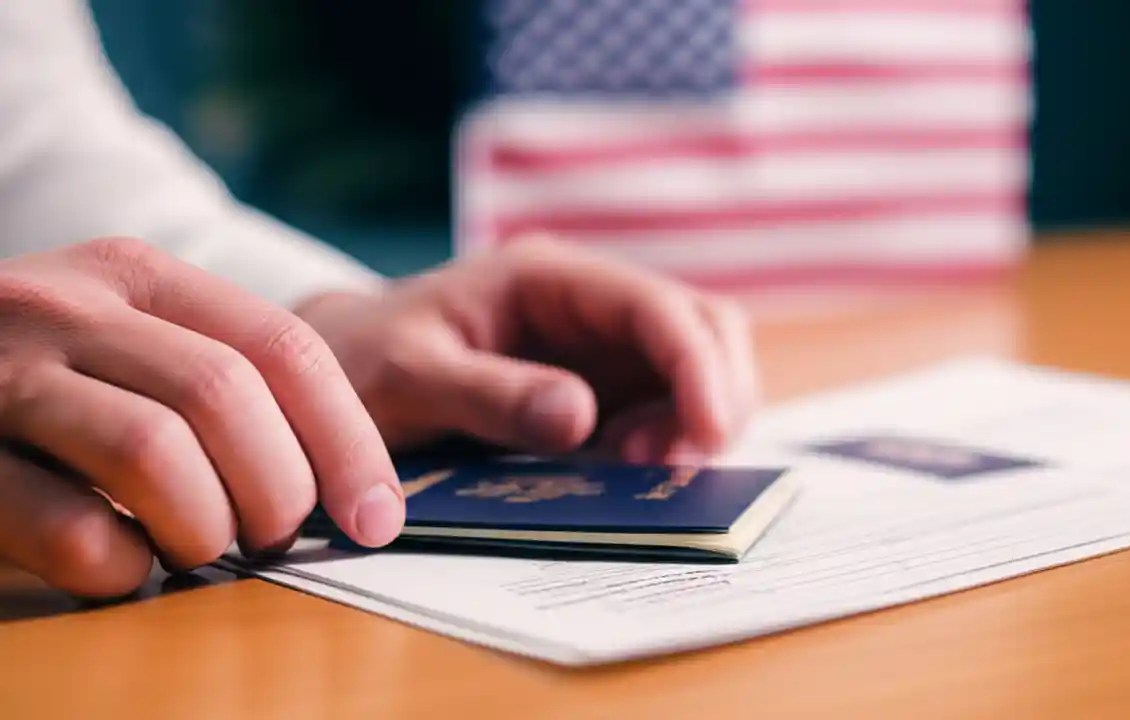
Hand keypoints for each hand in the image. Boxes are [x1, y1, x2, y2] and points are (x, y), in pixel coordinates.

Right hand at [0, 238, 402, 596]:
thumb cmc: (42, 382)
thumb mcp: (131, 346)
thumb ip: (227, 384)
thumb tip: (354, 489)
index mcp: (139, 276)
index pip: (282, 349)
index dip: (348, 442)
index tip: (378, 517)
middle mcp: (67, 307)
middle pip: (226, 398)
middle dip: (278, 490)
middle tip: (273, 536)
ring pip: (153, 454)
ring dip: (203, 526)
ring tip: (196, 547)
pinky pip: (69, 529)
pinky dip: (120, 568)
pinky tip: (120, 567)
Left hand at [295, 236, 758, 462]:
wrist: (340, 372)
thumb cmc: (360, 362)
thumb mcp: (408, 377)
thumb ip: (489, 395)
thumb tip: (580, 419)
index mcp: (546, 277)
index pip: (654, 305)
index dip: (696, 365)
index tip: (707, 434)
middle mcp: (587, 304)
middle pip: (703, 326)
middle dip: (712, 394)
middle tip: (672, 465)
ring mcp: (599, 346)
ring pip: (697, 367)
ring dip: (695, 422)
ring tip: (641, 470)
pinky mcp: (600, 388)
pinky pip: (667, 408)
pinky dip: (671, 442)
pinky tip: (626, 472)